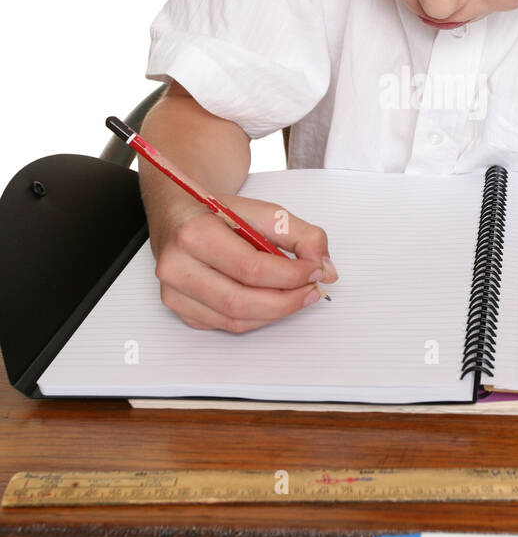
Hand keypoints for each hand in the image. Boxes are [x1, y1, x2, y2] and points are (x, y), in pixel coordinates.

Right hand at [152, 193, 338, 332]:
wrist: (179, 214)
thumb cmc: (218, 212)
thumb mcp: (262, 211)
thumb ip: (300, 235)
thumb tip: (324, 268)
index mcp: (193, 233)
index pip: (251, 268)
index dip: (291, 275)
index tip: (316, 270)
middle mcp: (175, 266)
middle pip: (241, 301)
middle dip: (287, 300)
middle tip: (312, 289)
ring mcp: (173, 292)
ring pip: (234, 320)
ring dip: (275, 312)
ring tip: (298, 295)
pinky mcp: (179, 308)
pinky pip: (226, 325)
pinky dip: (256, 317)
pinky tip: (271, 300)